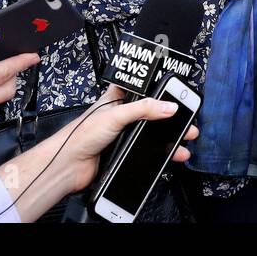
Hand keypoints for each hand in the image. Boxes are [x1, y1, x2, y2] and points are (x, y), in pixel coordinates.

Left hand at [0, 84, 198, 221]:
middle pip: (153, 113)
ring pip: (153, 134)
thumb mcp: (116, 114)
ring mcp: (125, 135)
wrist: (68, 166)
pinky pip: (148, 151)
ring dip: (170, 137)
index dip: (161, 90)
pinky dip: (161, 153)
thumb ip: (144, 108)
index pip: (144, 89)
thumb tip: (169, 106)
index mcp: (118, 99)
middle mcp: (123, 116)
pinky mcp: (125, 152)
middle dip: (172, 117)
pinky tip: (172, 154)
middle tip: (188, 118)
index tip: (179, 92)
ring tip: (186, 138)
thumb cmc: (80, 135)